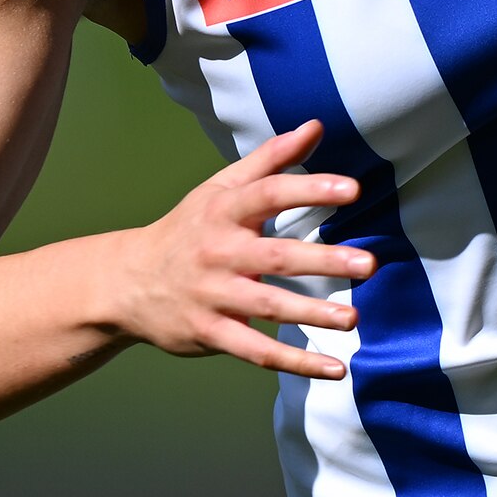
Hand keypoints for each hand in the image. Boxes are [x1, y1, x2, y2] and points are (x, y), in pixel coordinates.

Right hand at [103, 121, 374, 378]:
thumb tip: (316, 127)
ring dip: (311, 313)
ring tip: (352, 318)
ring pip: (267, 306)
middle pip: (275, 255)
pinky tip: (334, 369)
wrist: (126, 283)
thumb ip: (270, 160)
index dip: (308, 189)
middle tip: (369, 264)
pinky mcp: (210, 332)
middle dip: (323, 261)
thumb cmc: (187, 230)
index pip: (268, 194)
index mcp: (222, 211)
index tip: (351, 190)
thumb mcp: (219, 189)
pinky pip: (256, 351)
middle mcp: (217, 252)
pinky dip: (295, 363)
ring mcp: (212, 295)